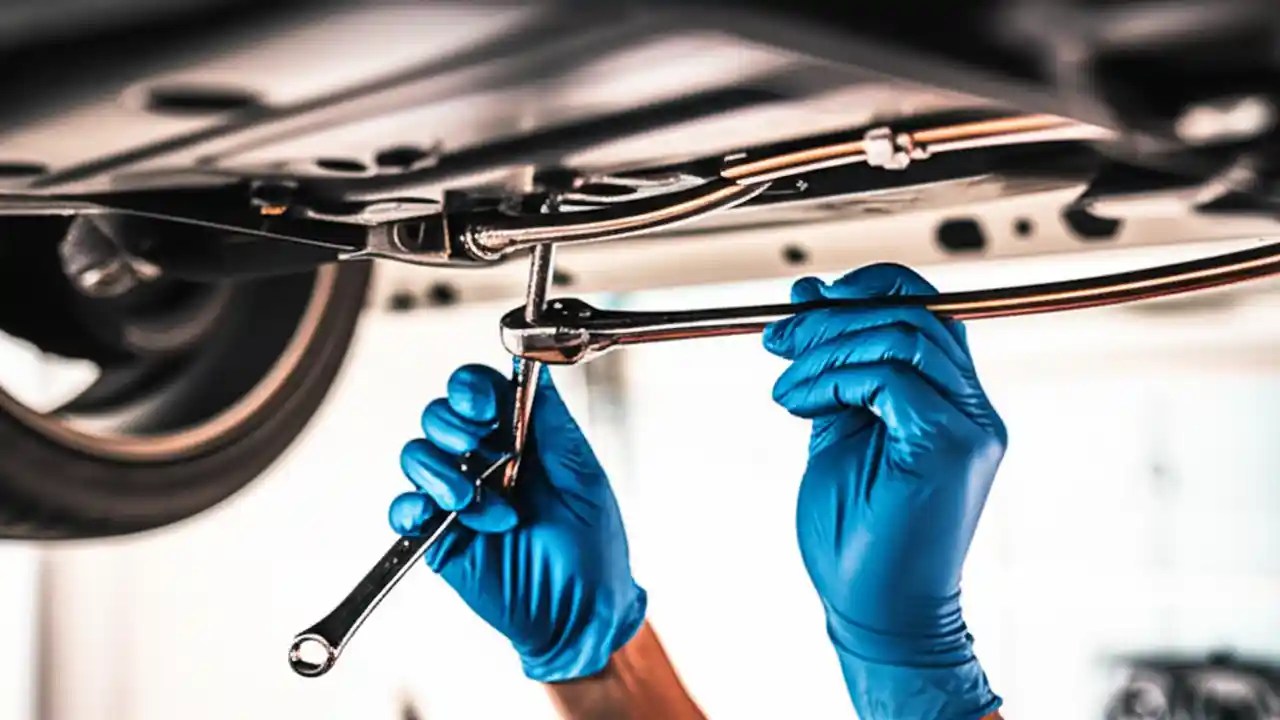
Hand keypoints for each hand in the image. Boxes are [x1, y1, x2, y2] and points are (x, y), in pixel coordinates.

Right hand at [388, 363, 646, 682]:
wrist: (579, 615)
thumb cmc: (592, 551)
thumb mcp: (584, 479)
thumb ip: (555, 428)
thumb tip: (539, 376)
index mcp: (520, 441)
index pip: (480, 392)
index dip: (471, 388)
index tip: (482, 404)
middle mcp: (484, 462)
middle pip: (439, 416)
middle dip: (452, 427)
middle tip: (477, 450)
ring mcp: (458, 498)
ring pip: (417, 456)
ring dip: (441, 474)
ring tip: (475, 503)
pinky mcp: (439, 537)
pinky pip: (404, 511)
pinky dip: (411, 508)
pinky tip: (440, 518)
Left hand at [764, 264, 1005, 719]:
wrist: (875, 614)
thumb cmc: (855, 533)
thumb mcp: (835, 428)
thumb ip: (828, 364)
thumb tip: (805, 291)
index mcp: (951, 399)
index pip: (925, 307)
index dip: (865, 288)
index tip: (800, 308)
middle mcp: (973, 406)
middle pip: (915, 311)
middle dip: (832, 317)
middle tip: (775, 342)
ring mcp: (970, 426)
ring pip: (905, 335)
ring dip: (827, 349)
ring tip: (785, 390)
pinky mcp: (952, 447)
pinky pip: (892, 378)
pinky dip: (836, 379)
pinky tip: (801, 406)